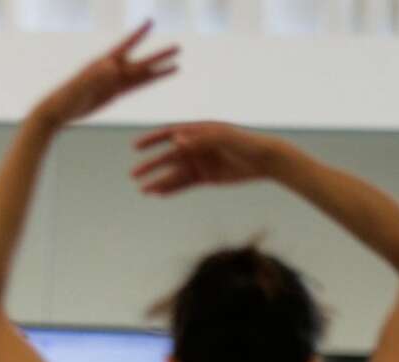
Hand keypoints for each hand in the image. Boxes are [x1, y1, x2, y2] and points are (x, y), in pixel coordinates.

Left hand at [32, 23, 178, 131]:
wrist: (58, 111)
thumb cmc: (66, 97)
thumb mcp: (80, 86)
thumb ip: (96, 75)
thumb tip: (112, 65)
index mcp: (104, 64)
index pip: (126, 46)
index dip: (138, 35)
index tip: (151, 22)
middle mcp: (113, 70)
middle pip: (141, 61)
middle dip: (159, 55)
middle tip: (178, 47)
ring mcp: (115, 81)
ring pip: (142, 74)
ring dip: (159, 69)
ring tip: (177, 64)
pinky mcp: (115, 93)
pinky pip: (136, 86)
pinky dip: (149, 81)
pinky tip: (159, 76)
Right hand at [131, 121, 276, 194]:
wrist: (264, 160)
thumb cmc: (245, 144)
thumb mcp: (223, 138)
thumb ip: (200, 139)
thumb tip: (176, 141)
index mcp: (198, 131)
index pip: (170, 134)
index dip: (152, 140)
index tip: (136, 147)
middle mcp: (196, 146)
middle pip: (168, 156)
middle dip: (150, 166)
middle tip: (134, 175)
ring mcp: (201, 162)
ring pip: (174, 173)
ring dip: (159, 181)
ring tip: (144, 190)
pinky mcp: (207, 177)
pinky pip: (185, 184)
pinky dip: (172, 189)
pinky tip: (159, 194)